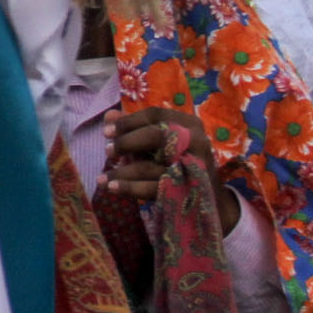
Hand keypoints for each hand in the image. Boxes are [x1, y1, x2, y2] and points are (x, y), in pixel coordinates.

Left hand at [104, 106, 236, 226]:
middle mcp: (194, 140)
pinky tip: (113, 187)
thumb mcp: (163, 142)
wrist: (211, 198)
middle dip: (126, 143)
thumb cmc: (181, 161)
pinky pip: (154, 188)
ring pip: (150, 166)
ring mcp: (192, 166)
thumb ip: (136, 128)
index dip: (128, 122)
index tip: (106, 131)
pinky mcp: (187, 189)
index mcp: (188, 123)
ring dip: (122, 172)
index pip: (154, 115)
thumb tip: (109, 116)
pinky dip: (131, 188)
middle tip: (107, 151)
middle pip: (154, 135)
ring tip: (101, 179)